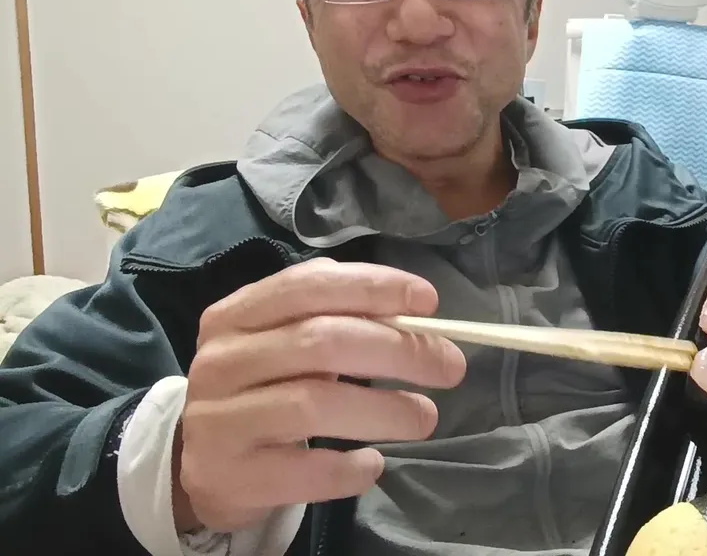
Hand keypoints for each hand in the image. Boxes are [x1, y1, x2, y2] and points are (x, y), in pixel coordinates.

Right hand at [174, 258, 465, 533]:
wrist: (204, 464)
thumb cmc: (263, 389)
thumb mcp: (284, 342)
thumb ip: (337, 318)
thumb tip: (415, 313)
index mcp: (237, 314)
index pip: (310, 285)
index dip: (375, 288)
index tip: (429, 302)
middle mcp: (222, 360)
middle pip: (321, 342)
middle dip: (398, 350)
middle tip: (448, 366)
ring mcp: (220, 419)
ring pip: (314, 404)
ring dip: (385, 410)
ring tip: (424, 417)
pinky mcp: (229, 474)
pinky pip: (303, 469)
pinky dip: (348, 468)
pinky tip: (372, 464)